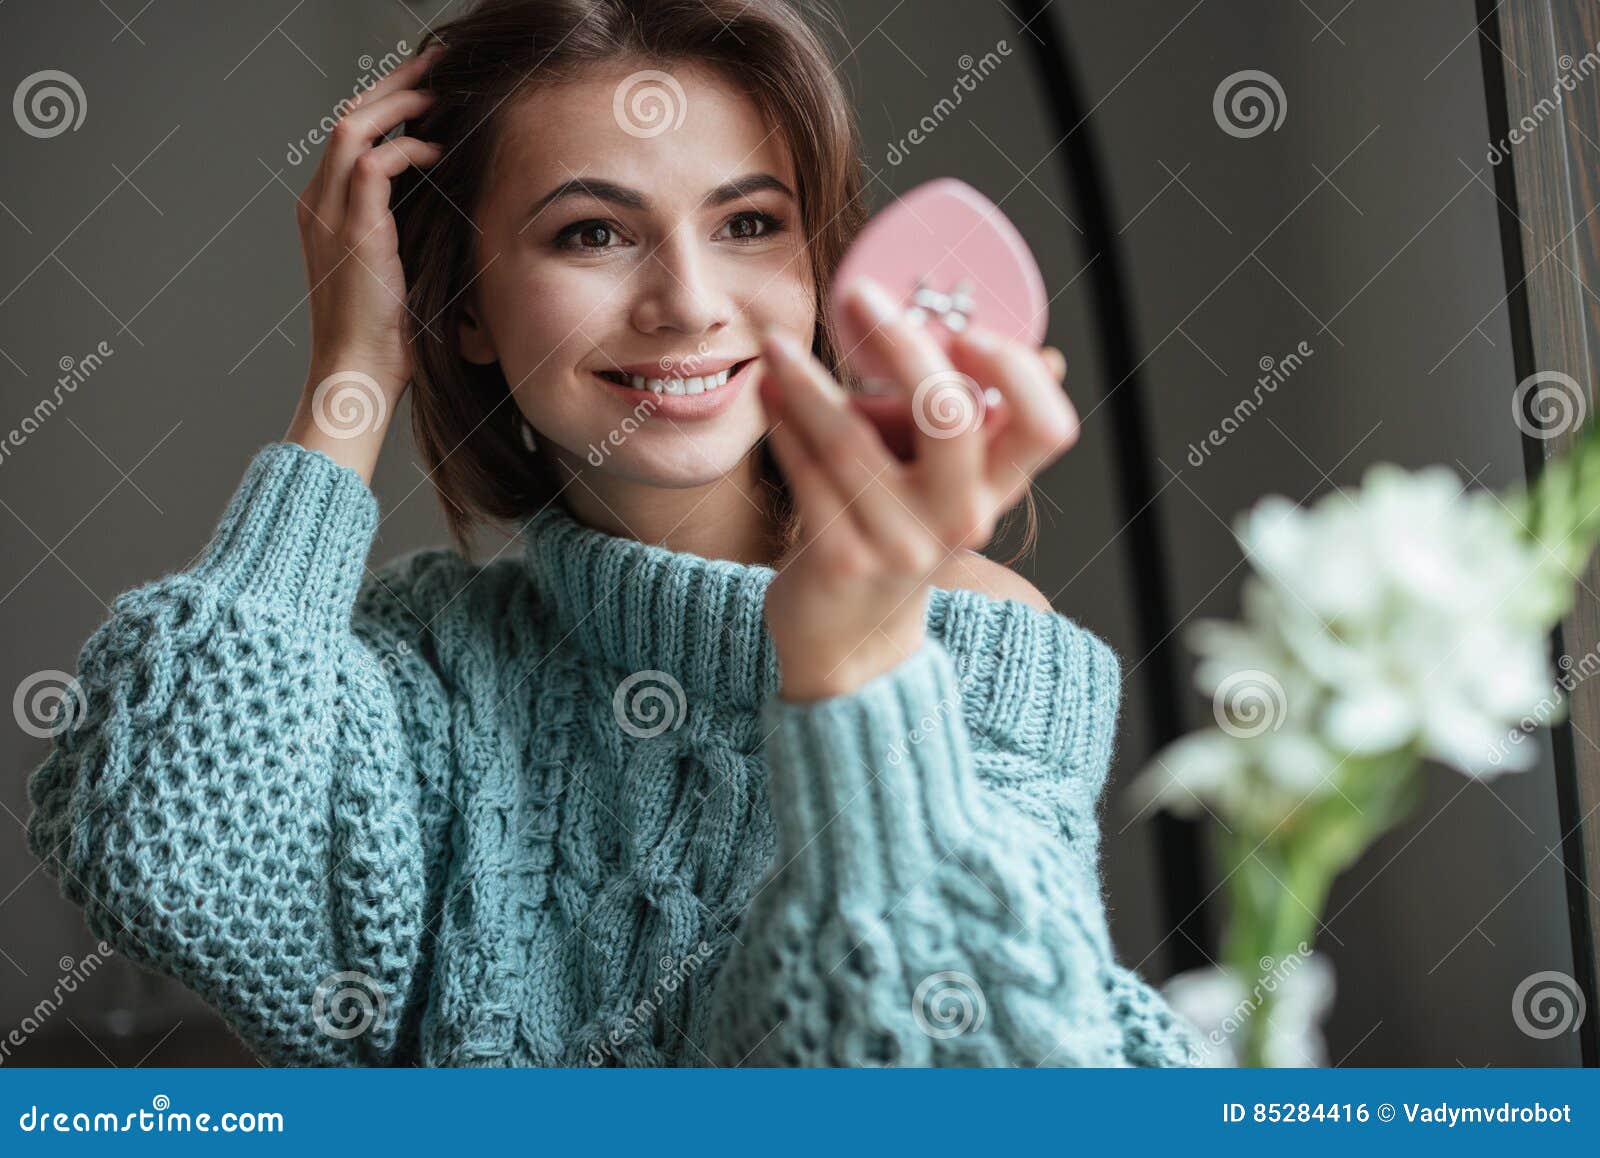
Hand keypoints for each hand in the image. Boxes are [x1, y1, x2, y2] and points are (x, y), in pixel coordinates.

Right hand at [286, 43, 444, 479]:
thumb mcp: (401, 271)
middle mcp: (318, 204)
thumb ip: (413, 231)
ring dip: (400, 104)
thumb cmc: (387, 338)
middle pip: (348, 117)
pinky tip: (440, 152)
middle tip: (437, 65)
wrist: (359, 376)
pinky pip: (374, 165)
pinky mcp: (352, 232)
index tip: (429, 91)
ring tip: (440, 92)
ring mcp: (328, 215)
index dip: (387, 105)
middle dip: (394, 86)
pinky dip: (407, 149)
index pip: (350, 136)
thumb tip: (459, 204)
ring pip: (355, 128)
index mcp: (325, 211)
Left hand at [759, 277, 1078, 700]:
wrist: (849, 638)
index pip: (1047, 428)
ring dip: (809, 381)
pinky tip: (770, 398)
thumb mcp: (939, 481)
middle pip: (950, 414)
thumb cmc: (890, 532)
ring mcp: (902, 543)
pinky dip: (785, 426)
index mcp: (993, 487)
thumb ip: (955, 416)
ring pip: (852, 440)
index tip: (966, 331)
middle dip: (901, 343)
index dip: (1017, 373)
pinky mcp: (843, 560)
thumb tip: (994, 335)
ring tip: (777, 345)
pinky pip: (808, 474)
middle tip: (860, 297)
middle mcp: (960, 517)